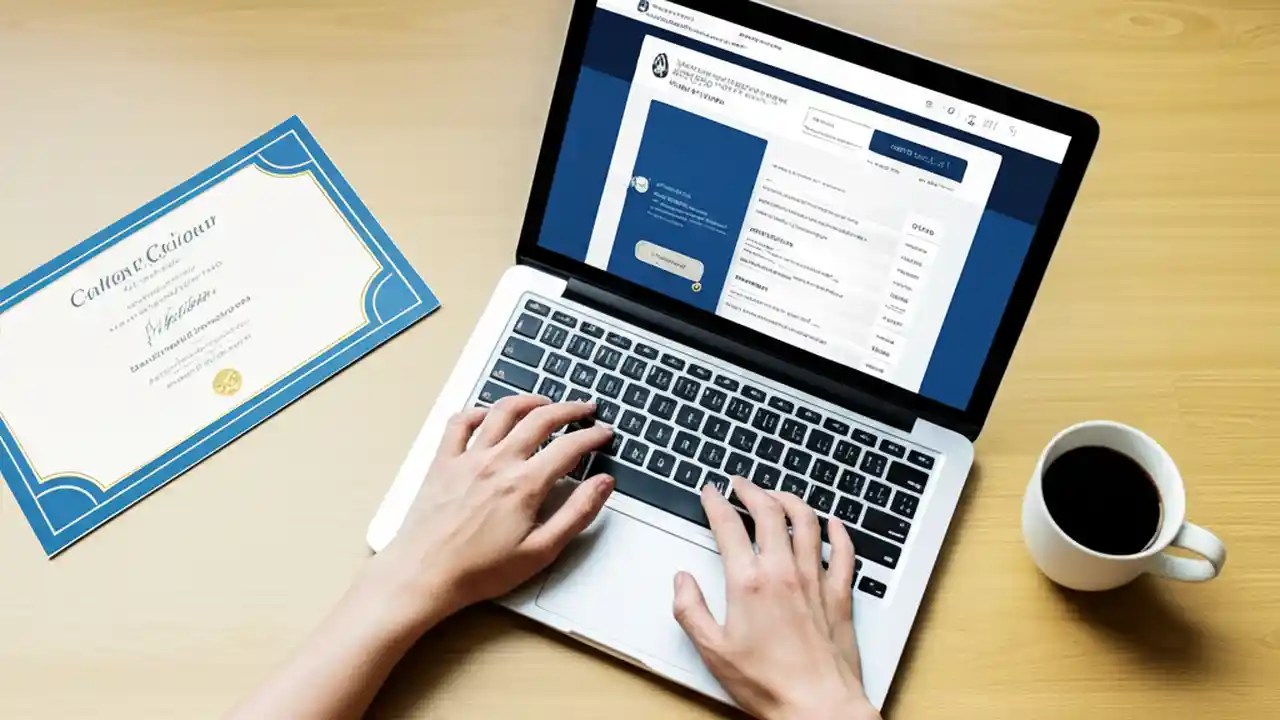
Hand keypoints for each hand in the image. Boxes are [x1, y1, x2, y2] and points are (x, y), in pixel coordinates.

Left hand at [367, 395, 615, 630]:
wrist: (424, 575)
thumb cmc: (480, 570)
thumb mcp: (541, 551)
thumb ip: (577, 513)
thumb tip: (603, 484)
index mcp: (525, 484)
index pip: (569, 447)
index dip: (593, 436)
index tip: (604, 433)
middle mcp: (498, 462)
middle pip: (540, 419)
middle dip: (569, 409)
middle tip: (585, 409)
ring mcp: (468, 458)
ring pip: (503, 412)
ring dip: (529, 401)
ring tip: (545, 402)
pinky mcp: (443, 462)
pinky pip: (460, 423)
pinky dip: (478, 411)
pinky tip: (489, 414)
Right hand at [672, 480, 879, 719]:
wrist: (818, 707)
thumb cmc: (769, 684)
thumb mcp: (713, 651)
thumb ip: (690, 610)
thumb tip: (682, 581)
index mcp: (748, 583)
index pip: (729, 526)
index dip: (716, 502)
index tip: (710, 492)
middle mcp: (783, 572)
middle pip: (769, 512)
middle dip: (752, 490)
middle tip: (741, 483)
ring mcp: (815, 580)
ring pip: (807, 522)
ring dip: (791, 500)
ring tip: (778, 495)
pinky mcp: (839, 595)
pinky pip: (844, 552)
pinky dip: (839, 531)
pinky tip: (835, 522)